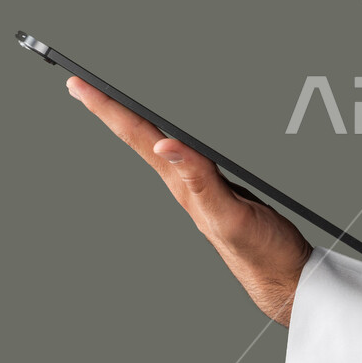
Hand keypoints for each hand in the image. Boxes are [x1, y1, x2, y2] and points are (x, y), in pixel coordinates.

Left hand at [65, 76, 312, 326]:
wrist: (282, 275)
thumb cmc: (260, 252)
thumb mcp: (231, 214)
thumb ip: (200, 180)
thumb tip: (167, 145)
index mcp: (184, 186)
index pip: (139, 138)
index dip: (108, 110)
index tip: (79, 87)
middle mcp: (184, 185)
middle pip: (139, 139)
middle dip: (109, 111)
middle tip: (81, 87)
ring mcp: (198, 189)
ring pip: (157, 146)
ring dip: (132, 124)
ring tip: (112, 108)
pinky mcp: (216, 191)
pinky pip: (184, 156)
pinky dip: (168, 138)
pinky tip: (167, 138)